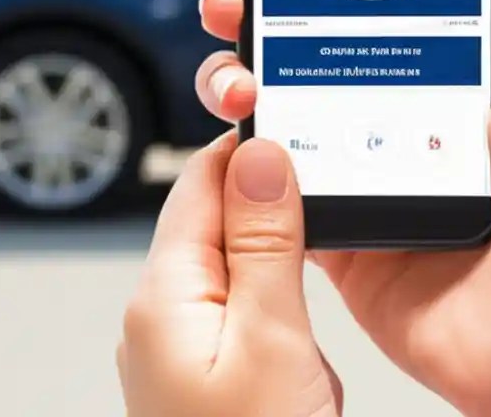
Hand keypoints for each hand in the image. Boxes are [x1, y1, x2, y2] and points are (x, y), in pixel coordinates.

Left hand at [117, 132, 342, 415]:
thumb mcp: (272, 341)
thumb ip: (266, 247)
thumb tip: (260, 158)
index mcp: (162, 297)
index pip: (200, 182)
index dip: (251, 145)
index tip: (302, 122)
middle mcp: (159, 317)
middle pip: (212, 216)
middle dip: (271, 194)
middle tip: (331, 177)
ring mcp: (179, 346)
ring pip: (228, 260)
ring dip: (276, 241)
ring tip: (325, 233)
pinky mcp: (205, 369)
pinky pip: (236, 302)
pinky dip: (274, 286)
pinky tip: (303, 296)